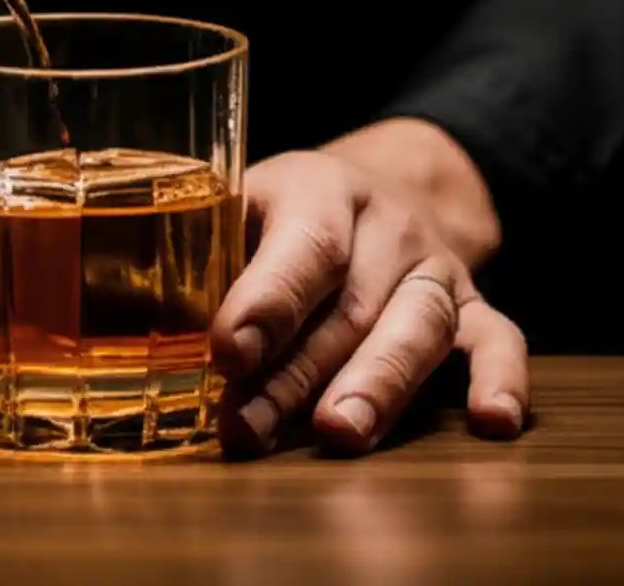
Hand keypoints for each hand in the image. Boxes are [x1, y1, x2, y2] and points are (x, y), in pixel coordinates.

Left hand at [212, 118, 528, 456]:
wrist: (379, 189)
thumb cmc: (282, 215)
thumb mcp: (235, 208)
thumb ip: (194, 255)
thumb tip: (121, 319)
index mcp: (319, 189)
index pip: (301, 246)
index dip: (265, 301)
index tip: (226, 353)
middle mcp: (388, 225)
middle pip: (350, 305)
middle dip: (295, 375)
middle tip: (249, 428)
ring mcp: (437, 266)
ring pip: (418, 326)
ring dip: (377, 386)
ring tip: (341, 435)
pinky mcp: (475, 306)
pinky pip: (501, 340)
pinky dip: (502, 380)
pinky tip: (492, 423)